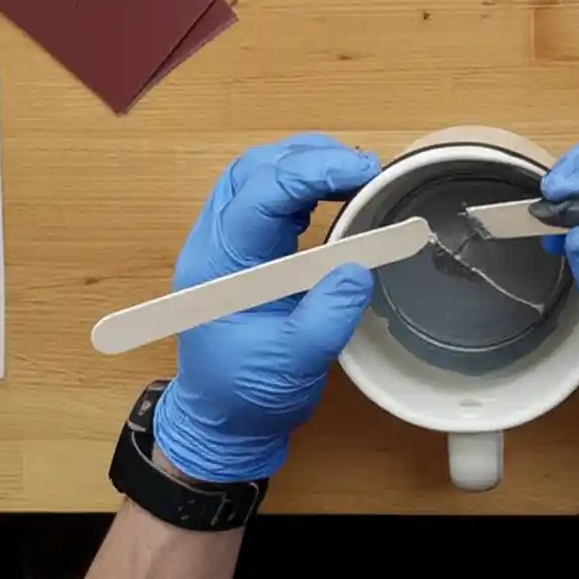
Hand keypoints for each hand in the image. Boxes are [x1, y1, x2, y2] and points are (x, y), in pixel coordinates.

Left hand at [153, 134, 380, 482]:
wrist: (222, 421)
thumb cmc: (249, 396)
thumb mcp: (294, 366)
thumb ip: (325, 319)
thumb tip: (359, 269)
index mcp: (219, 268)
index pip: (258, 196)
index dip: (310, 173)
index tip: (361, 170)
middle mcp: (216, 244)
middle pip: (251, 171)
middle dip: (307, 156)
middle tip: (362, 167)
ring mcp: (227, 244)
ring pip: (257, 176)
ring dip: (304, 164)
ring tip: (354, 173)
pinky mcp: (245, 251)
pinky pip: (267, 198)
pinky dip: (303, 185)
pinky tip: (336, 194)